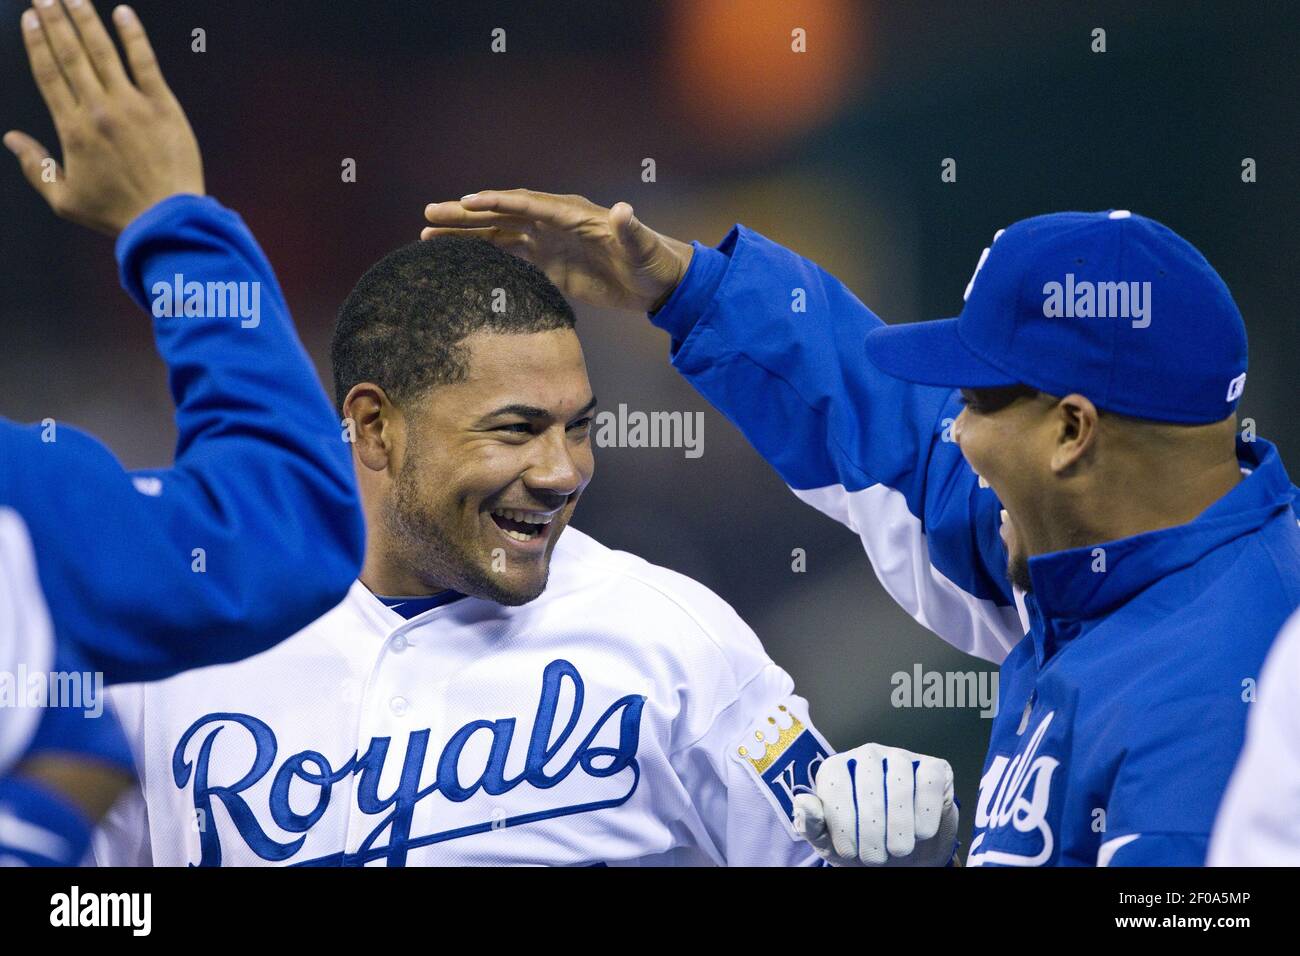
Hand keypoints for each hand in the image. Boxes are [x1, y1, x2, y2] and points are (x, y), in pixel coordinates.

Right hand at [5, 2, 203, 236]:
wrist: (167, 220)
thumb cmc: (117, 213)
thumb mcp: (65, 199)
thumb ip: (35, 166)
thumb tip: (10, 138)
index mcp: (73, 129)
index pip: (49, 74)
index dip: (37, 43)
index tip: (30, 20)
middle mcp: (98, 110)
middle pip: (71, 55)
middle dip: (55, 21)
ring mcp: (132, 106)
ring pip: (103, 52)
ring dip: (86, 20)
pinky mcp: (163, 107)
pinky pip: (146, 63)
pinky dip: (134, 36)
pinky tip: (123, 13)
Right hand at [422, 189, 693, 312]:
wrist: (658, 280)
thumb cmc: (653, 260)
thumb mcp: (644, 247)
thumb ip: (632, 230)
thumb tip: (624, 210)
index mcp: (572, 213)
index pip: (527, 204)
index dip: (497, 202)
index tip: (467, 202)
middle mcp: (554, 222)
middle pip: (502, 214)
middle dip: (465, 215)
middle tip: (428, 215)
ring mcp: (548, 241)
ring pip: (498, 232)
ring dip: (465, 234)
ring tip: (427, 235)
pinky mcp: (548, 262)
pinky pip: (508, 253)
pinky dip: (482, 252)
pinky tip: (456, 257)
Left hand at [793, 743, 959, 866]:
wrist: (905, 858)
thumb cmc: (863, 844)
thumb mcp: (830, 842)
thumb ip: (811, 824)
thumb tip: (803, 802)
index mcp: (837, 768)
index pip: (835, 784)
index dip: (842, 822)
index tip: (848, 852)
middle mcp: (867, 756)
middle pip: (868, 784)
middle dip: (871, 829)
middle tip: (874, 858)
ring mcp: (901, 758)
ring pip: (900, 781)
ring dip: (899, 824)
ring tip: (898, 849)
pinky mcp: (933, 768)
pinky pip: (929, 782)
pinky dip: (925, 814)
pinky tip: (920, 833)